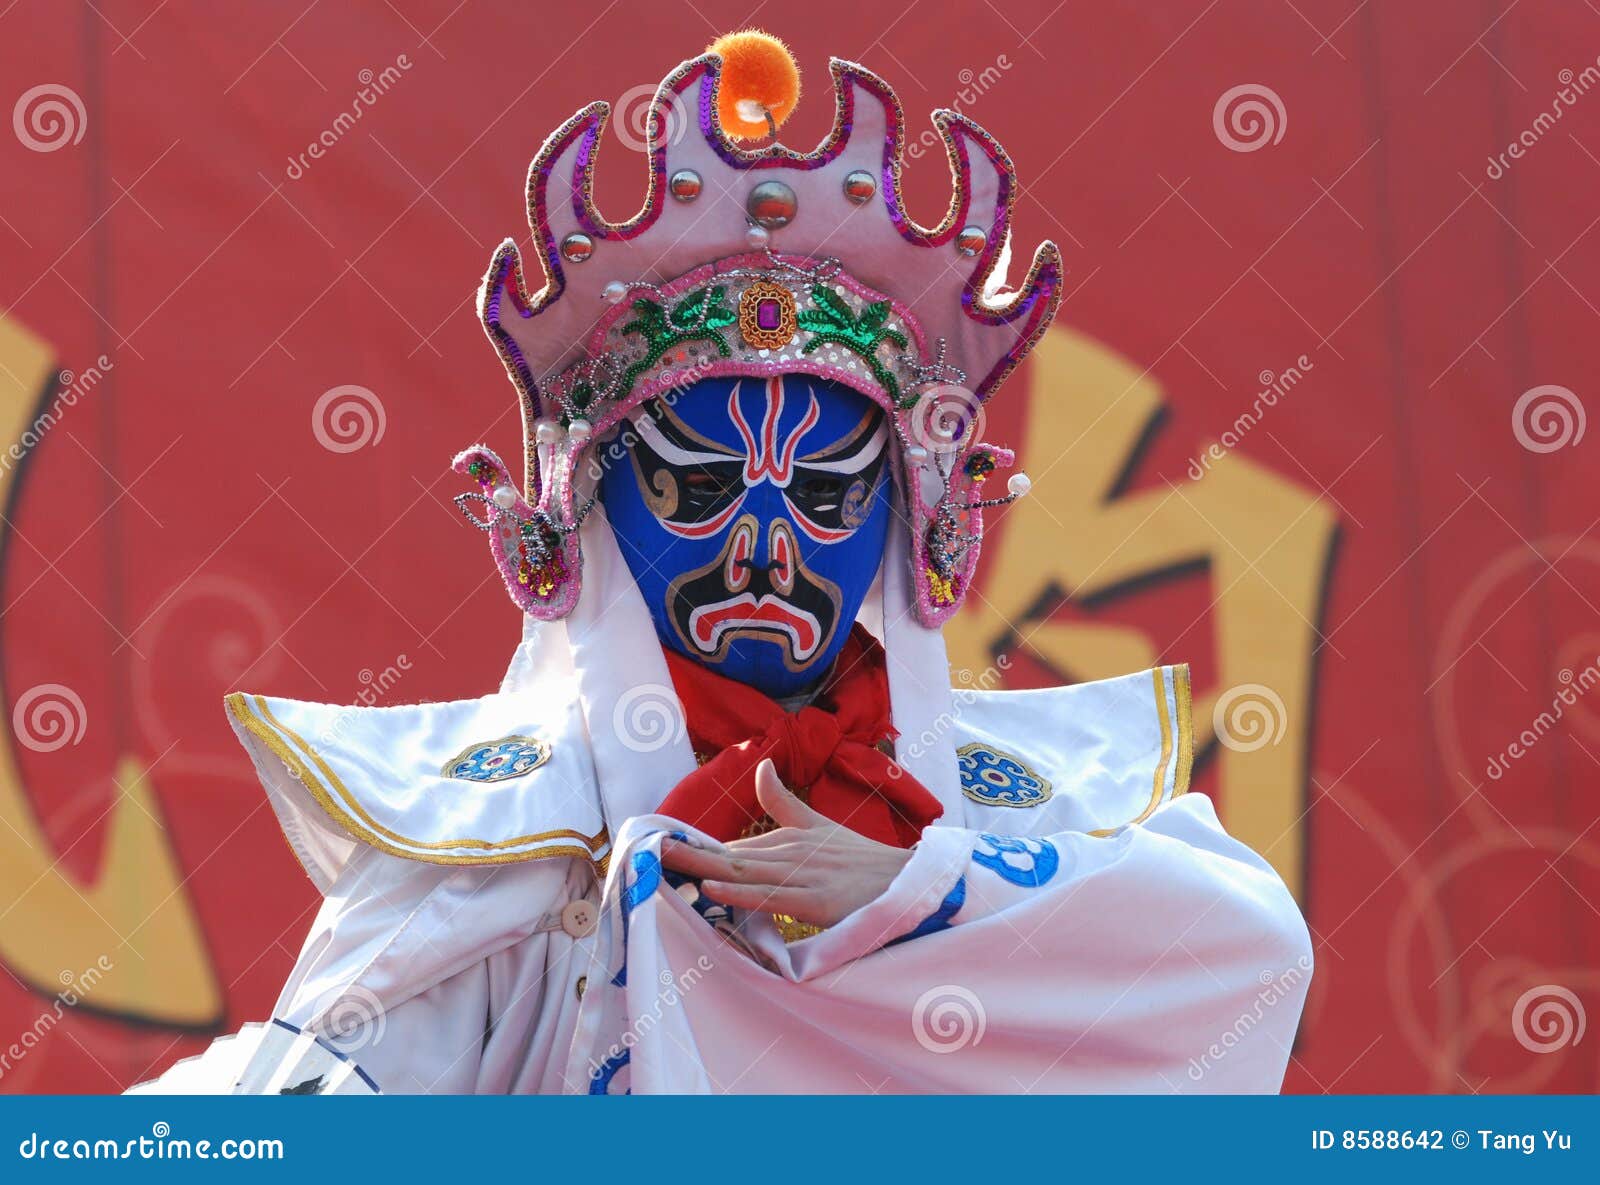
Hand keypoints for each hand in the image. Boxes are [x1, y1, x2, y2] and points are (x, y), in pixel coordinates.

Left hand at [659, 758, 912, 927]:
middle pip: (727, 855)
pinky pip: (771, 896)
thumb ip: (784, 800)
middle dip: (685, 854)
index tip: (656, 848)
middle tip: (645, 849)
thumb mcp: (819, 825)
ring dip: (700, 868)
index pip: (730, 847)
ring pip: (741, 872)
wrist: (906, 882)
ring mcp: (800, 876)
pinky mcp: (814, 901)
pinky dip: (740, 891)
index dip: (692, 849)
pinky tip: (712, 887)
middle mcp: (787, 852)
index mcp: (785, 838)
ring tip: (664, 862)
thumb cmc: (861, 860)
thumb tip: (761, 766)